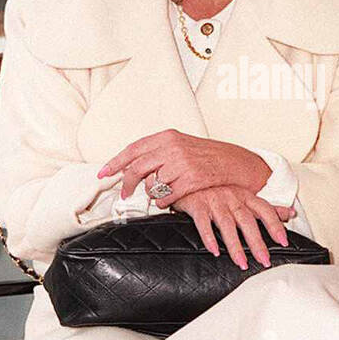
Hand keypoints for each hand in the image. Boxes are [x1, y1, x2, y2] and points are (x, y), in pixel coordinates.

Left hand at [98, 131, 269, 202]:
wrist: (235, 162)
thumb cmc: (207, 155)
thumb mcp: (181, 145)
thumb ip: (158, 152)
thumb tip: (131, 166)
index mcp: (167, 137)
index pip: (133, 149)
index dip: (115, 162)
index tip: (103, 173)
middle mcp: (172, 148)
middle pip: (137, 168)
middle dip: (126, 184)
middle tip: (124, 194)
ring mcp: (182, 164)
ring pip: (152, 184)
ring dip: (151, 194)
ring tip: (156, 195)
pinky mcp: (192, 180)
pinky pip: (167, 196)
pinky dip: (163, 202)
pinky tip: (167, 202)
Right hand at [170, 185, 290, 269]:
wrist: (189, 176)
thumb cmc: (218, 189)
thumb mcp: (244, 195)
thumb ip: (267, 207)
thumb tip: (291, 213)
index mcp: (245, 195)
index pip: (264, 210)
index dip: (275, 225)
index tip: (283, 241)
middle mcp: (231, 197)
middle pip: (247, 221)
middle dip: (257, 242)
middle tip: (264, 260)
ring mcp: (214, 201)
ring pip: (227, 225)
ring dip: (235, 246)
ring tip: (242, 263)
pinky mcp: (197, 205)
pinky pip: (203, 223)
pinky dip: (209, 238)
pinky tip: (214, 251)